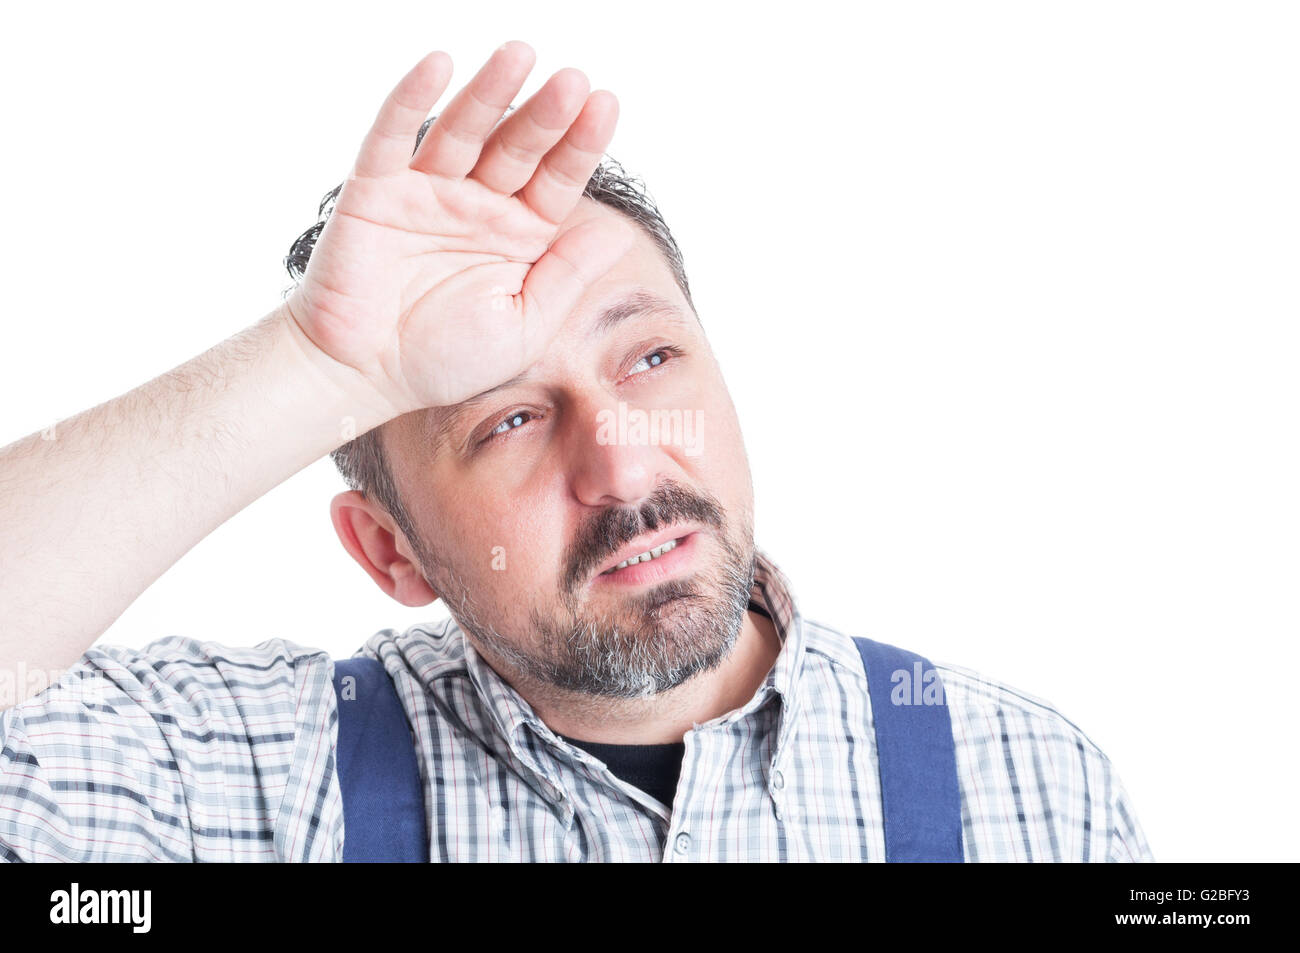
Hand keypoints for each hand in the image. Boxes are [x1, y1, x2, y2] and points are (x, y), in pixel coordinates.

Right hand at [283, 41, 633, 415]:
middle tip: (572, 79)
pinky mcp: (375, 190)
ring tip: (519, 55)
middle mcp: (478, 203)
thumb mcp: (524, 325)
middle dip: (544, 113)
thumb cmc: (446, 359)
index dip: (580, 142)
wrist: (364, 378)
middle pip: (516, 146)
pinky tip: (438, 66)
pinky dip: (410, 100)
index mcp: (520, 233)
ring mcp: (426, 191)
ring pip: (463, 131)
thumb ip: (567, 275)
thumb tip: (621, 232)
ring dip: (490, 92)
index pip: (557, 178)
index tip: (606, 103)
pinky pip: (391, 137)